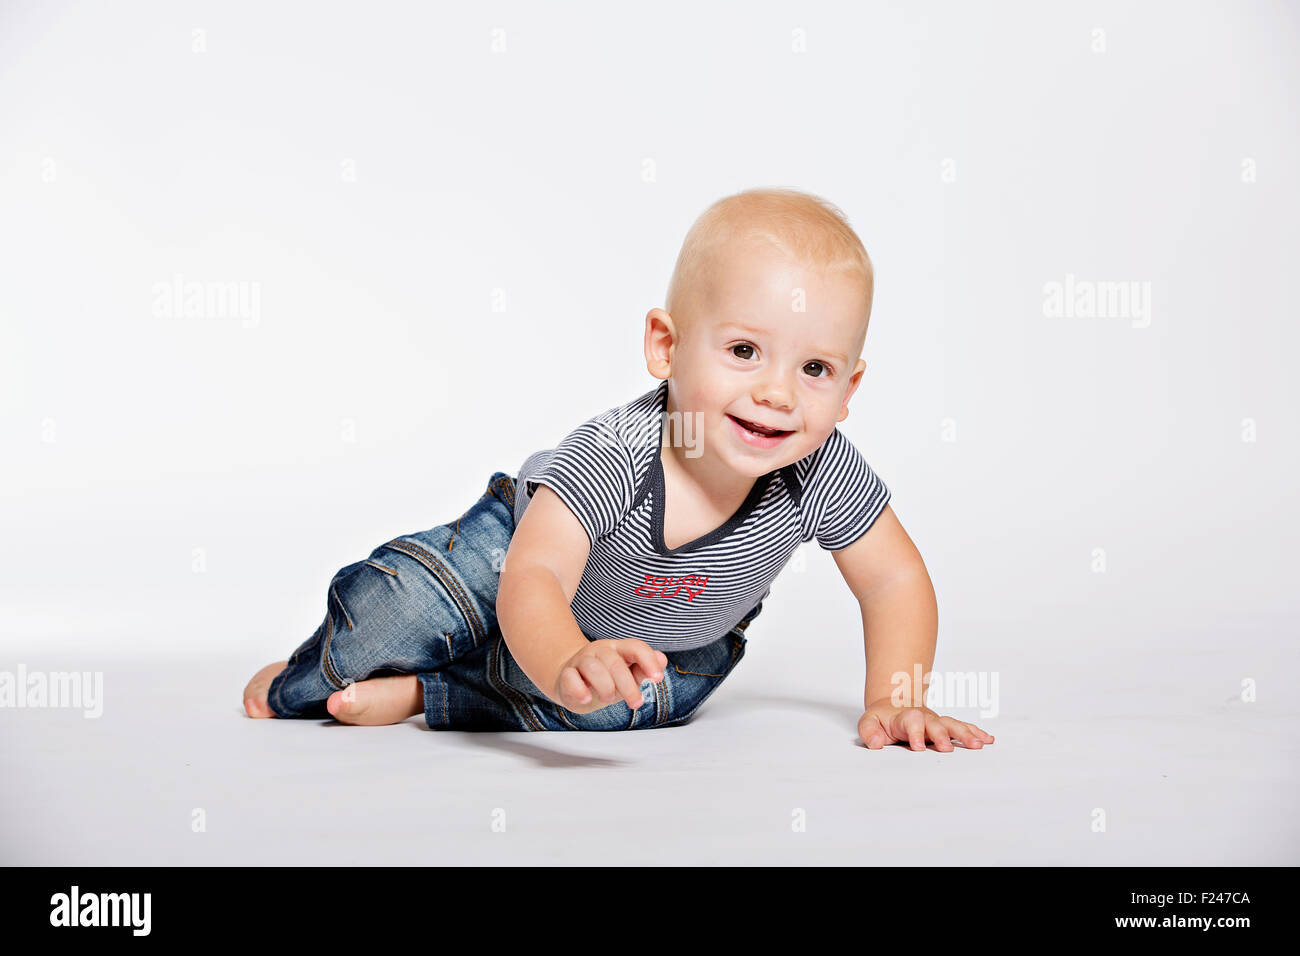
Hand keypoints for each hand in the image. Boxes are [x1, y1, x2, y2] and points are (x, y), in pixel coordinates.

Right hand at [555, 639, 668, 712]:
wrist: (571, 680)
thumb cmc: (605, 679)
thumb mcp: (628, 676)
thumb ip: (644, 669)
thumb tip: (662, 660)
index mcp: (618, 649)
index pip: (635, 647)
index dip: (648, 661)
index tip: (658, 678)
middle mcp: (600, 651)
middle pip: (615, 663)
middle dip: (628, 686)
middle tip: (636, 703)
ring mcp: (581, 661)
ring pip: (593, 668)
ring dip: (605, 687)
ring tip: (609, 698)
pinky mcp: (566, 674)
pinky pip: (570, 678)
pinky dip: (579, 690)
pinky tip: (586, 698)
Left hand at [858, 699, 994, 751]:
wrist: (894, 705)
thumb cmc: (882, 719)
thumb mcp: (868, 723)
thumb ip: (869, 732)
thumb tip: (876, 743)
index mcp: (904, 718)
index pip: (911, 722)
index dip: (915, 733)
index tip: (919, 747)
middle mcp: (924, 718)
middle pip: (935, 723)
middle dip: (942, 735)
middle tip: (947, 749)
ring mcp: (937, 722)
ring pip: (953, 725)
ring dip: (965, 734)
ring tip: (979, 745)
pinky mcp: (946, 727)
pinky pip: (962, 727)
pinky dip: (976, 733)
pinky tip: (988, 740)